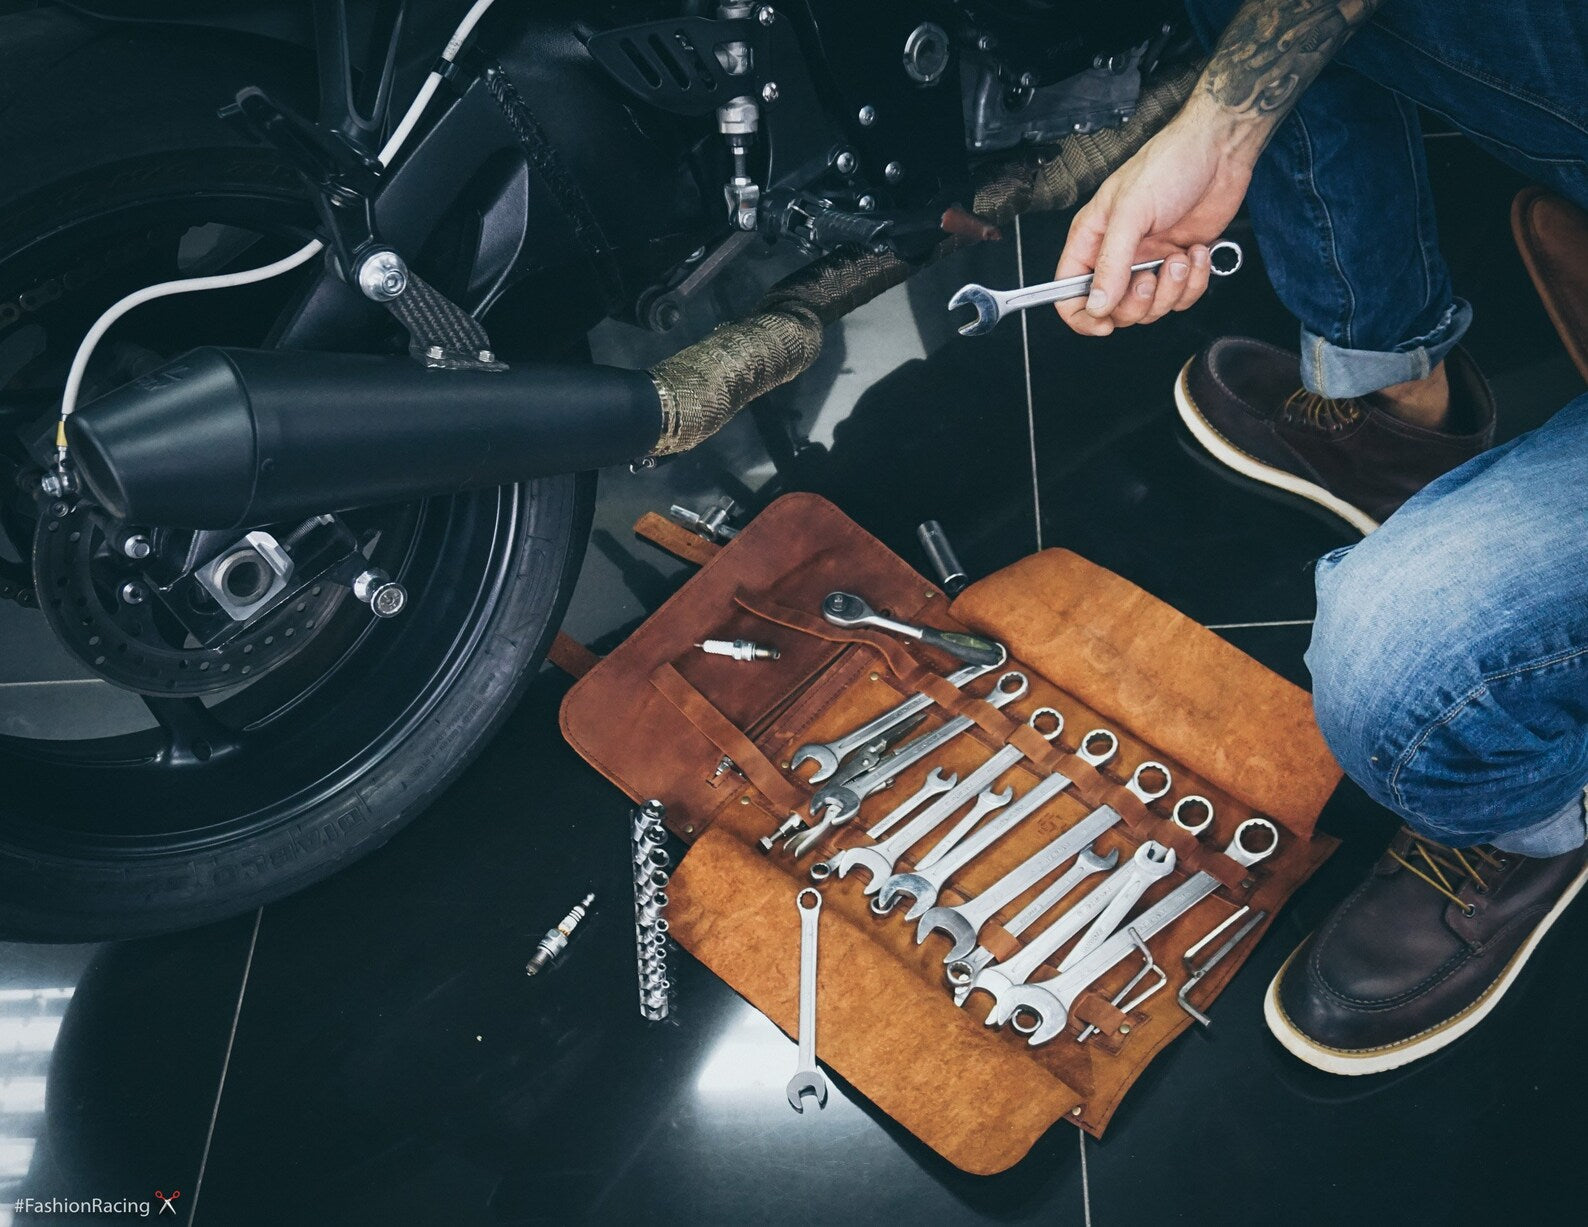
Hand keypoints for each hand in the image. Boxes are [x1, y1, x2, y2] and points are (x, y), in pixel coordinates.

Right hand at [1054, 101, 1255, 335]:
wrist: (1219, 151)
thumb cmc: (1168, 165)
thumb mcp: (1131, 212)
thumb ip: (1111, 263)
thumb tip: (1097, 304)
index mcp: (1092, 240)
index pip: (1069, 293)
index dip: (1083, 315)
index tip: (1103, 322)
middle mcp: (1118, 256)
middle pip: (1114, 309)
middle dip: (1138, 301)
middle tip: (1151, 275)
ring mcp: (1149, 262)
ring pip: (1151, 309)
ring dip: (1171, 288)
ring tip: (1179, 256)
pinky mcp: (1179, 264)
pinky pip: (1182, 297)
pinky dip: (1194, 281)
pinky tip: (1196, 252)